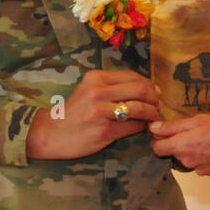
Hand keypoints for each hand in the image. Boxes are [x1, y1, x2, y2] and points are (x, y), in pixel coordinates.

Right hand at [26, 68, 160, 160]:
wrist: (51, 133)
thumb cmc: (74, 112)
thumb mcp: (89, 90)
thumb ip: (113, 87)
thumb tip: (147, 88)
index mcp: (96, 78)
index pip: (132, 76)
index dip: (149, 84)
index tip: (155, 92)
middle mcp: (98, 92)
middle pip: (140, 89)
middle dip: (154, 97)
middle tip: (158, 104)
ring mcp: (101, 112)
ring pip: (139, 108)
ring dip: (152, 112)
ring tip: (154, 116)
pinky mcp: (104, 131)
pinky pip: (132, 127)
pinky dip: (141, 126)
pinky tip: (142, 127)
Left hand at [149, 113, 209, 175]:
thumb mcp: (198, 120)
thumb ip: (173, 126)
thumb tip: (153, 127)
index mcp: (182, 146)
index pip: (157, 148)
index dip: (159, 138)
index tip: (165, 131)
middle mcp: (188, 161)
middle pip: (174, 152)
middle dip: (180, 142)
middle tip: (197, 129)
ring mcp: (200, 169)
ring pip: (189, 158)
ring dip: (195, 149)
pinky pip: (202, 164)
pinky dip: (207, 156)